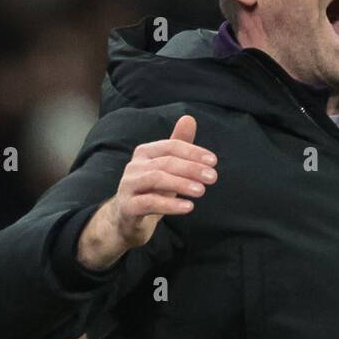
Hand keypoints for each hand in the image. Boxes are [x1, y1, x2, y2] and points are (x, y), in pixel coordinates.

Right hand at [77, 114, 217, 269]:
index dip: (192, 152)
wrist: (125, 220)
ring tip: (201, 191)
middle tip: (213, 177)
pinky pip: (149, 203)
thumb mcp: (166, 168)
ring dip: (181, 184)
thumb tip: (189, 118)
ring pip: (156, 179)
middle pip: (165, 162)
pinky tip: (188, 207)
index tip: (213, 161)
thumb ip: (178, 145)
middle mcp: (134, 166)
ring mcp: (129, 186)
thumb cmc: (150, 190)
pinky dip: (170, 204)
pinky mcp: (128, 207)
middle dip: (191, 168)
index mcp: (145, 153)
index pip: (171, 147)